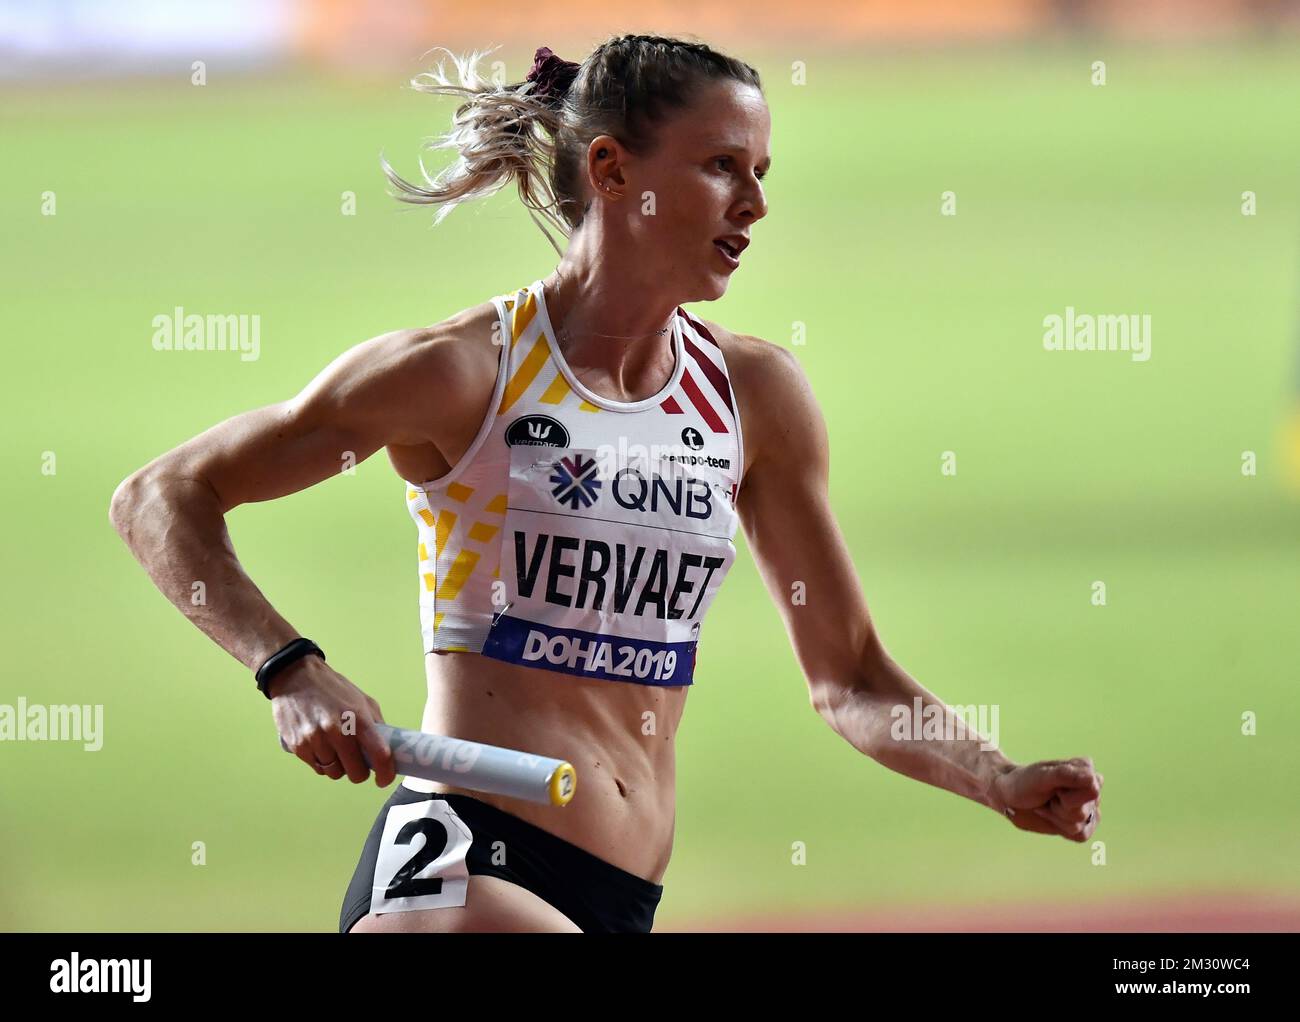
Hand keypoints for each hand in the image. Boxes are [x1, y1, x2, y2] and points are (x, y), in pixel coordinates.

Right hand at [268, 655, 396, 786]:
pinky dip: (323, 764)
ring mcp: (315, 740)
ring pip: (335, 773)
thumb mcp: (361, 699)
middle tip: (358, 763)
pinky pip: (317, 768)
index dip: (385, 773)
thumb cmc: (332, 688)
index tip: (384, 779)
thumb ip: (375, 724)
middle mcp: (337, 731)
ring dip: (339, 767)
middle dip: (360, 772)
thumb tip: (387, 748)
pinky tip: (322, 749)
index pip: (379, 754)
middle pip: (356, 772)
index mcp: (358, 718)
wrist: (295, 677)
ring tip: (337, 752)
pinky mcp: (298, 746)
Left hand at [990, 757, 1102, 841]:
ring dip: (1055, 817)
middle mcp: (1091, 787)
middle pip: (1081, 812)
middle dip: (1058, 808)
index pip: (1091, 791)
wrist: (1010, 795)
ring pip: (1078, 826)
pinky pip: (1081, 835)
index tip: (1051, 787)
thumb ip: (1067, 776)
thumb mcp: (1041, 776)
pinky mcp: (1083, 822)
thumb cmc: (1024, 782)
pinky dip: (1061, 828)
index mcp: (1085, 769)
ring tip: (1047, 805)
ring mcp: (1088, 806)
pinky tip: (1052, 816)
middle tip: (1047, 796)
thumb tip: (1094, 780)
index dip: (1065, 795)